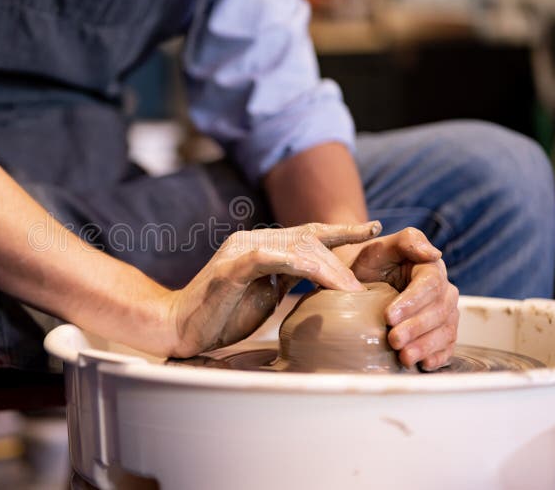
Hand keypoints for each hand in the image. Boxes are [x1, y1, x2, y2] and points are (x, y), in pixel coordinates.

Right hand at [162, 221, 381, 357]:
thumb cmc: (223, 314)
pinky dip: (299, 266)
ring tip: (351, 289)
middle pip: (309, 239)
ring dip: (328, 268)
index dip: (342, 231)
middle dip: (344, 253)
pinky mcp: (233, 266)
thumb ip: (287, 279)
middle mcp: (252, 240)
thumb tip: (319, 278)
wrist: (181, 326)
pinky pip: (271, 259)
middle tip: (366, 279)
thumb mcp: (265, 293)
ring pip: (296, 247)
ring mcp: (242, 250)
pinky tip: (321, 277)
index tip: (372, 228)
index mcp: (262, 246)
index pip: (308, 232)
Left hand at [335, 228, 458, 370]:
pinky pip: (447, 346)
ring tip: (404, 357)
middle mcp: (443, 291)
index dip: (412, 302)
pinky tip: (424, 365)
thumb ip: (407, 242)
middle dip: (417, 328)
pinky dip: (438, 357)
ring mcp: (444, 313)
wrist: (359, 280)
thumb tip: (434, 253)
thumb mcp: (379, 246)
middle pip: (440, 311)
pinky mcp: (440, 332)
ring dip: (426, 346)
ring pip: (446, 331)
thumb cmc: (368, 262)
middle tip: (393, 340)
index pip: (430, 285)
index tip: (388, 316)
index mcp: (431, 268)